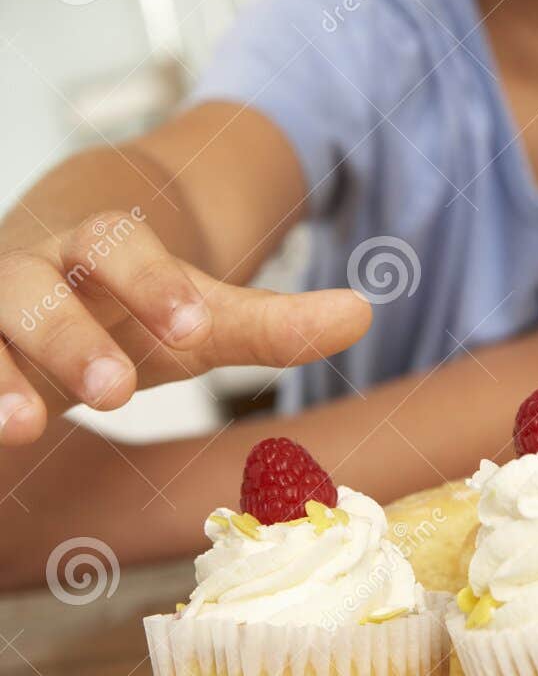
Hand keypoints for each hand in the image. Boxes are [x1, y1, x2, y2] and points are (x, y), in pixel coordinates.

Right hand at [0, 209, 370, 446]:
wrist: (42, 281)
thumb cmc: (124, 311)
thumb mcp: (195, 319)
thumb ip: (272, 323)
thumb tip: (364, 311)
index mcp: (99, 249)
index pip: (120, 245)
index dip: (153, 281)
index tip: (191, 323)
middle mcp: (29, 271)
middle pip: (34, 289)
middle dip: (70, 338)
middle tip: (116, 392)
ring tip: (21, 430)